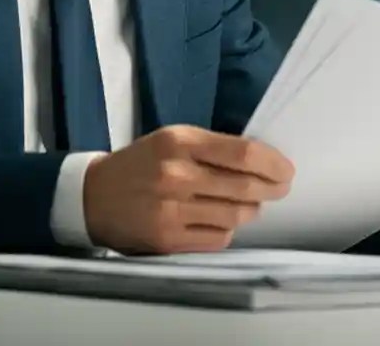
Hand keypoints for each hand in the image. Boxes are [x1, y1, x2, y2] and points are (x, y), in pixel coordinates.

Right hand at [83, 125, 294, 253]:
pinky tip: (220, 221)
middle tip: (279, 189)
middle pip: (246, 186)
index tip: (286, 170)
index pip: (243, 153)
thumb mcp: (171, 140)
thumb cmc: (141, 164)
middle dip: (271, 189)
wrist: (93, 196)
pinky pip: (218, 238)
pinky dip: (226, 230)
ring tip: (246, 204)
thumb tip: (262, 164)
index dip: (274, 164)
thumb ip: (212, 148)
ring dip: (249, 210)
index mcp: (180, 142)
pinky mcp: (167, 239)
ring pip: (236, 216)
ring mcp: (171, 209)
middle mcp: (177, 174)